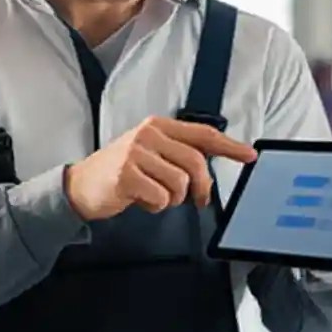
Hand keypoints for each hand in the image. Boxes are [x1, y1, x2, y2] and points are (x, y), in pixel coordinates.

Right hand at [65, 117, 256, 221]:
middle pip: (195, 162)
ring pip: (179, 183)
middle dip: (202, 187)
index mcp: (158, 126)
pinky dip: (156, 206)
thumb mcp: (150, 153)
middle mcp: (148, 135)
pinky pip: (160, 198)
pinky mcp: (126, 176)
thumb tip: (210, 171)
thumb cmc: (122, 171)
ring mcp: (135, 154)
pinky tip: (140, 199)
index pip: (202, 134)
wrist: (81, 185)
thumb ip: (178, 154)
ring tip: (155, 195)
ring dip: (173, 198)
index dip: (229, 146)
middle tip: (199, 200)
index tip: (250, 155)